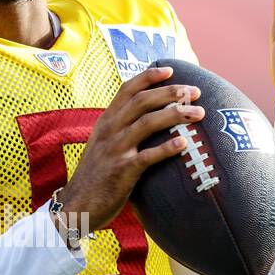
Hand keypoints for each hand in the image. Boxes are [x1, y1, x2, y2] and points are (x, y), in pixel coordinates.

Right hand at [57, 66, 203, 233]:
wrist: (76, 205)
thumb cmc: (95, 176)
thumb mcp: (102, 145)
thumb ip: (120, 130)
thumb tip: (144, 118)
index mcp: (105, 122)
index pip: (127, 90)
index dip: (148, 77)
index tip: (170, 69)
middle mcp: (110, 130)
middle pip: (142, 101)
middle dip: (170, 93)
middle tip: (193, 91)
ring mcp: (115, 150)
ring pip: (148, 123)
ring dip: (175, 115)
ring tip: (198, 113)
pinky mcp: (122, 171)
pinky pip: (148, 156)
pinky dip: (167, 148)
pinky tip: (184, 143)